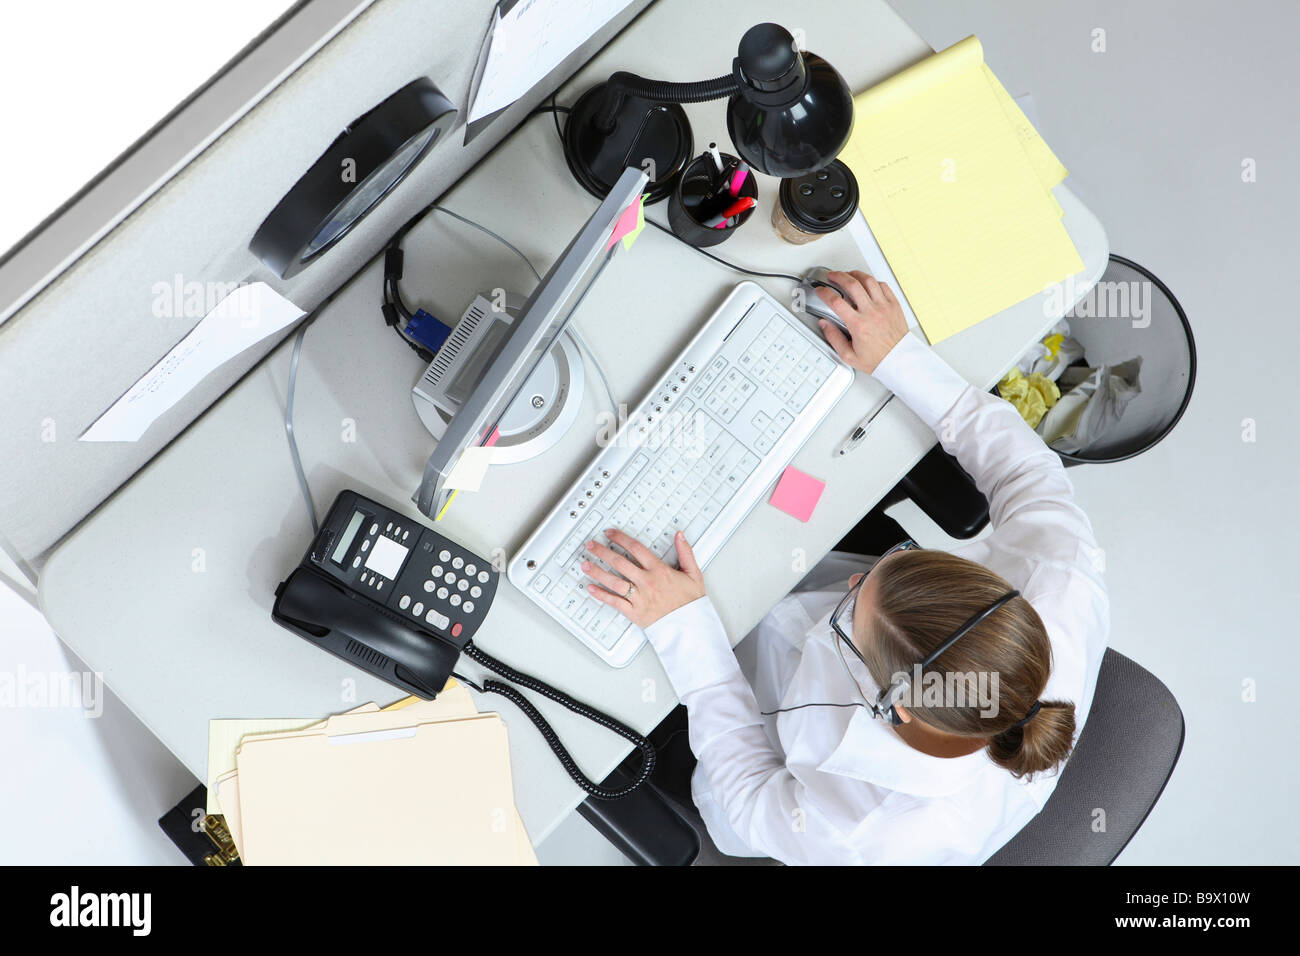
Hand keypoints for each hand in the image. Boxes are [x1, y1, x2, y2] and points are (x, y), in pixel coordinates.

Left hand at [582, 529, 705, 628]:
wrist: (690, 627)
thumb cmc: (691, 602)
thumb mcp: (693, 573)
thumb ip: (685, 552)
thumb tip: (680, 536)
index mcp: (659, 571)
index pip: (636, 549)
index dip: (620, 538)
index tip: (610, 533)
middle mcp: (647, 583)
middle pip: (620, 563)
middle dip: (603, 552)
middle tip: (591, 546)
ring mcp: (639, 598)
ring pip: (614, 581)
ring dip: (597, 572)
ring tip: (585, 564)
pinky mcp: (635, 612)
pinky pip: (615, 602)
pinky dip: (601, 595)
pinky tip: (591, 588)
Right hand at [815, 269, 908, 374]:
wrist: (899, 360)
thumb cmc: (877, 359)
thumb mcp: (848, 355)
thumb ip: (833, 338)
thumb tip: (824, 324)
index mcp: (858, 325)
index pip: (836, 302)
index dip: (824, 293)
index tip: (821, 291)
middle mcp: (871, 313)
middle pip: (852, 284)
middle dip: (838, 276)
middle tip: (833, 275)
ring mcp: (884, 307)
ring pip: (868, 281)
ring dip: (856, 274)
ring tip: (849, 275)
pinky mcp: (894, 305)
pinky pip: (883, 286)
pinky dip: (873, 281)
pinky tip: (867, 284)